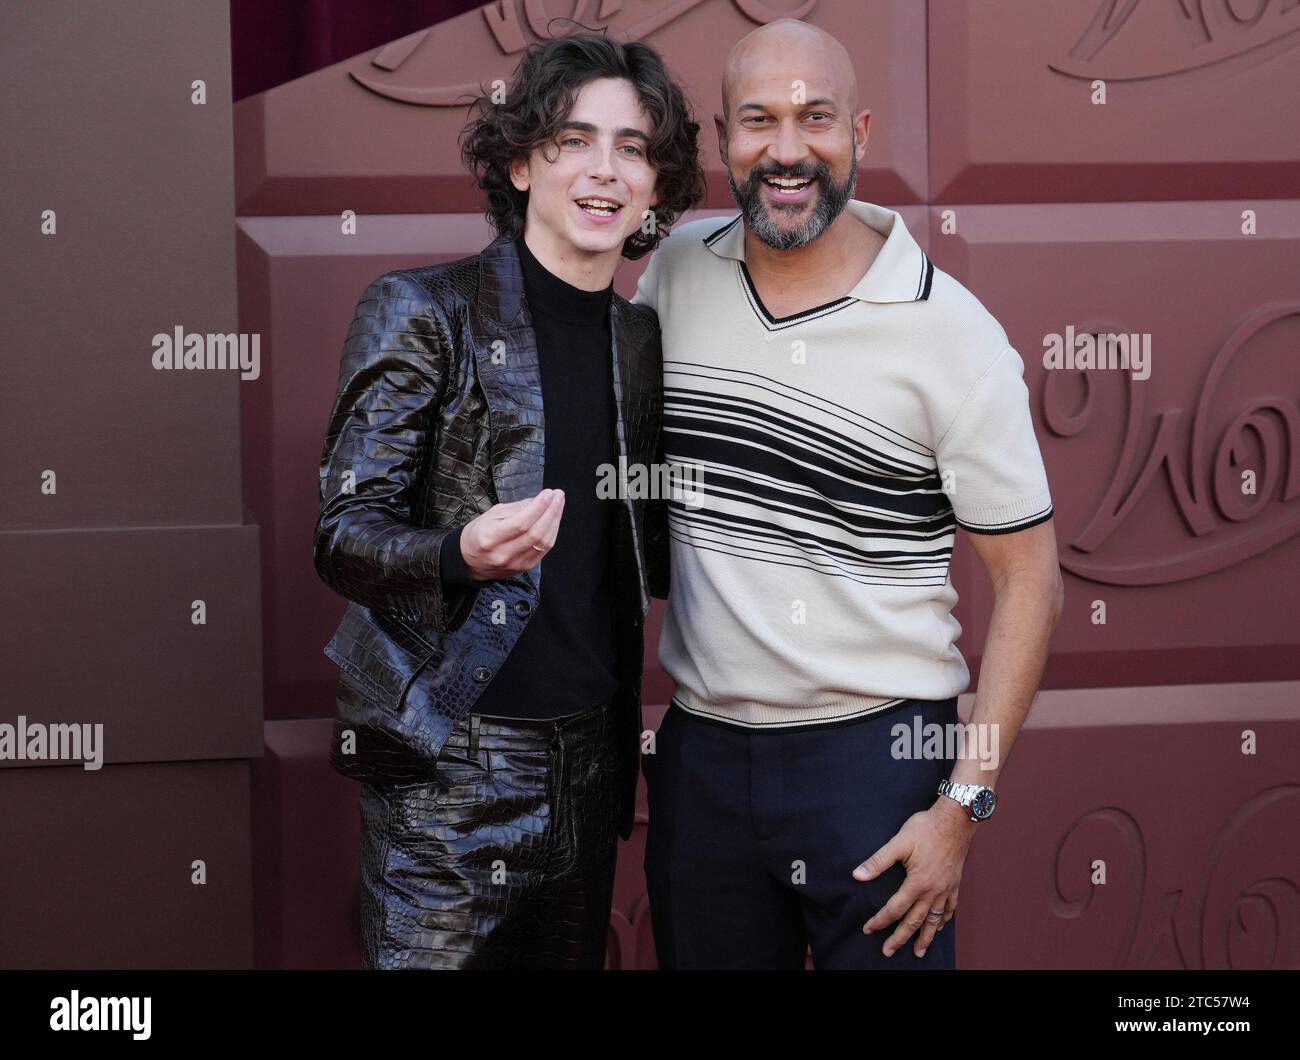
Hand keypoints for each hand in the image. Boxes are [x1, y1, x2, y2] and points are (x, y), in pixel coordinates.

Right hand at [458, 489, 564, 580]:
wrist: (470, 561)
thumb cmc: (479, 534)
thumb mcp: (491, 514)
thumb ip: (516, 508)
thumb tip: (539, 500)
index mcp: (490, 538)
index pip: (520, 523)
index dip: (538, 507)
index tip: (549, 493)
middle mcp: (503, 554)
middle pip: (535, 533)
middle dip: (551, 512)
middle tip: (558, 496)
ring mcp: (516, 563)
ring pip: (543, 542)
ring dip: (555, 521)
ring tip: (558, 505)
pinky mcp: (525, 568)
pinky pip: (544, 550)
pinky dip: (552, 533)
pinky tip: (554, 520)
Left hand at [851, 799, 975, 957]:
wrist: (956, 819)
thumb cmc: (927, 828)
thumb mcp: (899, 842)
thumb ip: (878, 861)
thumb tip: (857, 875)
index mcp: (918, 883)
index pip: (894, 909)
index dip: (880, 921)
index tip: (868, 929)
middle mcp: (933, 891)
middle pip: (914, 921)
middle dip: (900, 938)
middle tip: (888, 951)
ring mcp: (946, 889)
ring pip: (934, 920)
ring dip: (925, 937)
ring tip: (919, 952)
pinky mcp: (954, 883)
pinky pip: (950, 909)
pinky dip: (944, 921)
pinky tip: (940, 926)